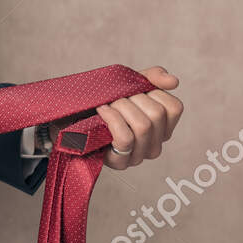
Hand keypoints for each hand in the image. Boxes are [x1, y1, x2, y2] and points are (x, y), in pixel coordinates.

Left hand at [49, 65, 182, 170]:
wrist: (68, 115)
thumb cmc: (99, 101)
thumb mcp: (127, 84)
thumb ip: (151, 79)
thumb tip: (174, 81)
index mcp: (161, 127)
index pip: (173, 107)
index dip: (152, 92)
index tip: (133, 90)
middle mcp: (154, 144)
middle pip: (157, 115)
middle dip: (132, 98)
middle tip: (115, 97)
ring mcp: (137, 156)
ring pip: (143, 126)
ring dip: (120, 108)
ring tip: (106, 104)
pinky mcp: (119, 163)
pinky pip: (125, 138)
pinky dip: (112, 119)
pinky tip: (101, 112)